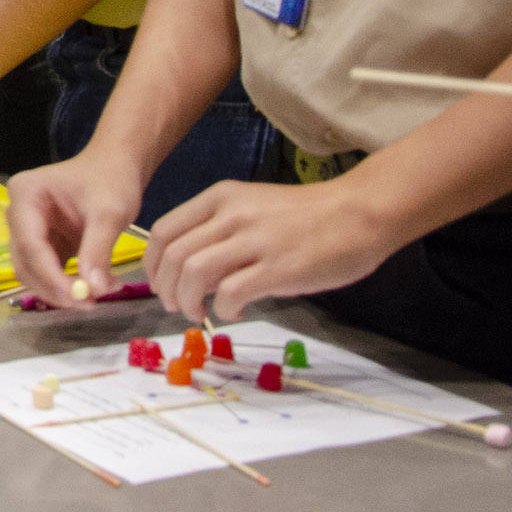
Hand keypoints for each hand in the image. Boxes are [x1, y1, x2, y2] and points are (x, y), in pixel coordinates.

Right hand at [5, 151, 147, 308]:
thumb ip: (98, 250)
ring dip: (60, 291)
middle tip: (90, 304)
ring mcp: (28, 228)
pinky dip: (67, 284)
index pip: (30, 244)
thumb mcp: (109, 213)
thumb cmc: (111, 179)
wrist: (117, 166)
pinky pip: (47, 271)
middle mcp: (18, 213)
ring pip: (33, 272)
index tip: (80, 298)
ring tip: (96, 297)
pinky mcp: (43, 242)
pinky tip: (95, 287)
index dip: (51, 276)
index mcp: (26, 195)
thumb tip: (94, 290)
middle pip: (26, 262)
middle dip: (55, 287)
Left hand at [144, 179, 396, 323]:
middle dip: (165, 288)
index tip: (158, 285)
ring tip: (198, 313)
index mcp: (220, 197)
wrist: (360, 213)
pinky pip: (230, 292)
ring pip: (193, 272)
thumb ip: (219, 234)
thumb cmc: (307, 217)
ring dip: (187, 300)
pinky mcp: (278, 267)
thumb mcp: (252, 210)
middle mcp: (231, 214)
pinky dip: (223, 308)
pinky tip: (236, 311)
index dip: (152, 265)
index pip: (164, 231)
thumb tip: (188, 273)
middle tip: (176, 307)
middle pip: (172, 255)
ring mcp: (255, 240)